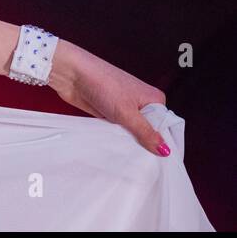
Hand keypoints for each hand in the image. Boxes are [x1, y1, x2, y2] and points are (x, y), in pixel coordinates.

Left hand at [47, 40, 171, 155]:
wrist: (71, 73)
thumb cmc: (101, 83)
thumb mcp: (127, 112)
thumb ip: (146, 132)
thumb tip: (165, 150)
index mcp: (154, 99)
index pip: (165, 126)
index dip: (163, 143)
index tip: (161, 161)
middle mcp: (141, 103)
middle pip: (149, 131)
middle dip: (144, 144)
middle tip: (144, 163)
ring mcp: (124, 108)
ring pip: (132, 132)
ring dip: (128, 142)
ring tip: (129, 158)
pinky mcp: (109, 113)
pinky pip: (117, 131)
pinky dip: (116, 138)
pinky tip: (116, 150)